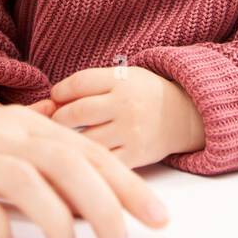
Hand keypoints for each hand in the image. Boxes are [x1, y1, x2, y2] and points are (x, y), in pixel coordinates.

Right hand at [0, 101, 170, 237]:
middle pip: (64, 163)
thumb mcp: (11, 149)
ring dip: (54, 219)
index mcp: (26, 125)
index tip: (157, 217)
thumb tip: (101, 207)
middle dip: (102, 206)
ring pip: (24, 180)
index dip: (126, 183)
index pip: (87, 151)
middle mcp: (2, 134)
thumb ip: (52, 170)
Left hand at [47, 65, 205, 168]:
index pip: (78, 83)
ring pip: (86, 140)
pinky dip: (89, 159)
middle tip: (56, 120)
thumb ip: (92, 84)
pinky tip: (85, 155)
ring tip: (68, 138)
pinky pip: (102, 160)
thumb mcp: (123, 77)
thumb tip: (53, 100)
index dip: (59, 91)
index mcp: (121, 81)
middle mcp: (126, 105)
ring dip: (70, 140)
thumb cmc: (144, 94)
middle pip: (76, 112)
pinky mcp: (136, 156)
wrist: (184, 116)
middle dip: (58, 118)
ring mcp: (131, 132)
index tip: (55, 96)